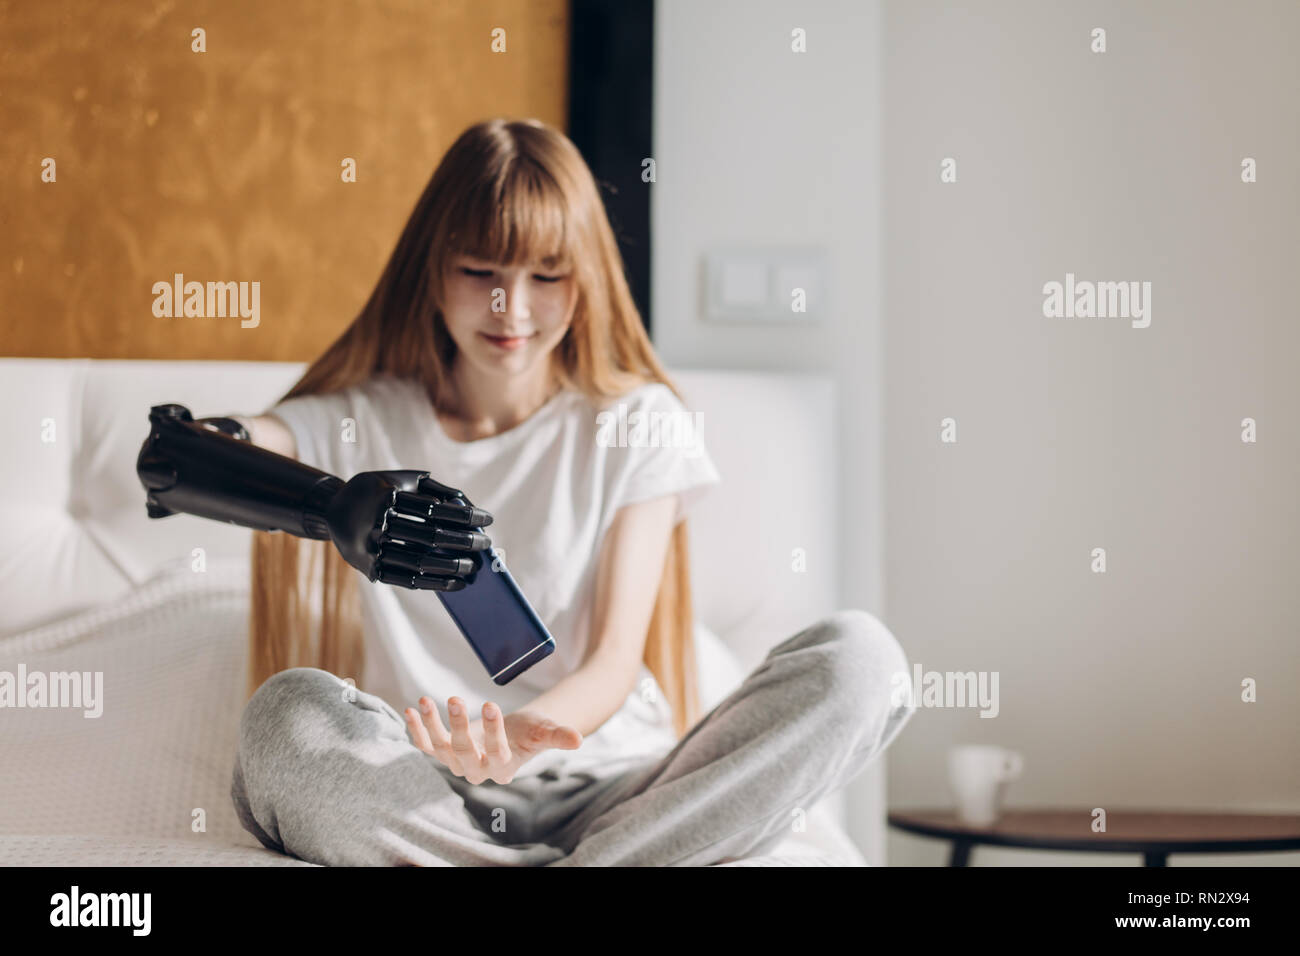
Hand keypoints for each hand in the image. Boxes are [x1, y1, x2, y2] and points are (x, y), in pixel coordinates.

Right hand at [325, 470, 493, 589]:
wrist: (331, 510)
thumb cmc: (376, 490)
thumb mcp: (399, 479)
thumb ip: (433, 487)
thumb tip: (466, 504)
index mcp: (386, 497)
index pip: (436, 509)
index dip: (466, 515)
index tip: (488, 520)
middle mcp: (377, 523)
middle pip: (431, 536)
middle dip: (464, 542)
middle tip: (486, 545)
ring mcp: (372, 549)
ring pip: (420, 562)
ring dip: (453, 566)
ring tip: (475, 567)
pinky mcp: (370, 570)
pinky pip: (408, 581)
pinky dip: (436, 584)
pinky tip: (457, 583)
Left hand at [404, 695, 582, 784]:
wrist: (514, 734)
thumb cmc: (530, 732)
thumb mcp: (544, 730)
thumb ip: (558, 736)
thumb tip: (578, 739)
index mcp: (504, 768)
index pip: (497, 753)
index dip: (492, 732)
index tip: (490, 704)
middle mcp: (478, 770)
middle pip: (464, 753)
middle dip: (458, 727)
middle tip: (456, 698)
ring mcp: (457, 762)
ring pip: (441, 749)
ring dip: (431, 725)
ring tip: (426, 700)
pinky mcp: (444, 752)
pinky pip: (425, 745)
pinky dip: (417, 730)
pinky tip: (410, 710)